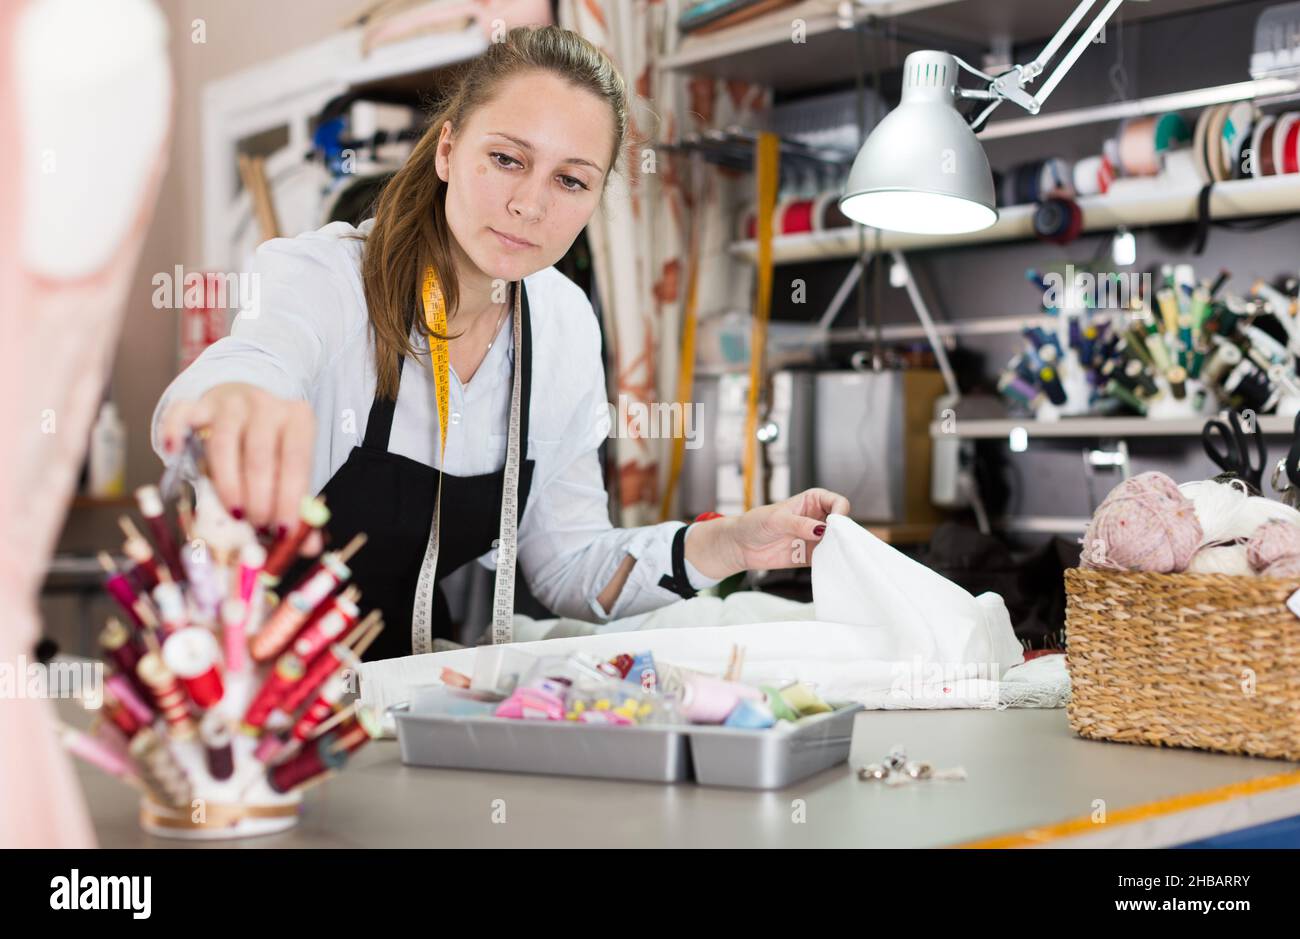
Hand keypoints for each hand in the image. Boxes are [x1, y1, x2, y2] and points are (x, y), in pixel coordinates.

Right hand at [159, 383, 320, 549]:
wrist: (246, 406)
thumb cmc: (273, 446)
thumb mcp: (291, 469)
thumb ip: (298, 505)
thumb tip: (307, 546)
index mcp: (298, 418)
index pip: (296, 460)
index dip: (289, 498)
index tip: (282, 531)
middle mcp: (265, 405)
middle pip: (259, 455)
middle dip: (258, 497)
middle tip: (256, 525)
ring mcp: (229, 403)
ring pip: (222, 444)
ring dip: (227, 484)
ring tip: (233, 514)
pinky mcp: (198, 404)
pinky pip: (181, 415)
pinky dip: (173, 433)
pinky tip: (171, 455)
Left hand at [685, 488, 851, 578]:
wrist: (741, 546)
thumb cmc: (755, 524)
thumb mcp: (776, 520)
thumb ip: (799, 524)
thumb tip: (821, 529)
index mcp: (813, 500)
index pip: (837, 502)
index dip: (840, 512)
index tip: (835, 523)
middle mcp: (818, 518)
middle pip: (842, 524)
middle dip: (843, 533)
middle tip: (835, 543)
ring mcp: (816, 538)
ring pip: (837, 543)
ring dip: (838, 550)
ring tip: (831, 555)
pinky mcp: (811, 556)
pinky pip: (827, 559)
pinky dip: (830, 562)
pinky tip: (827, 565)